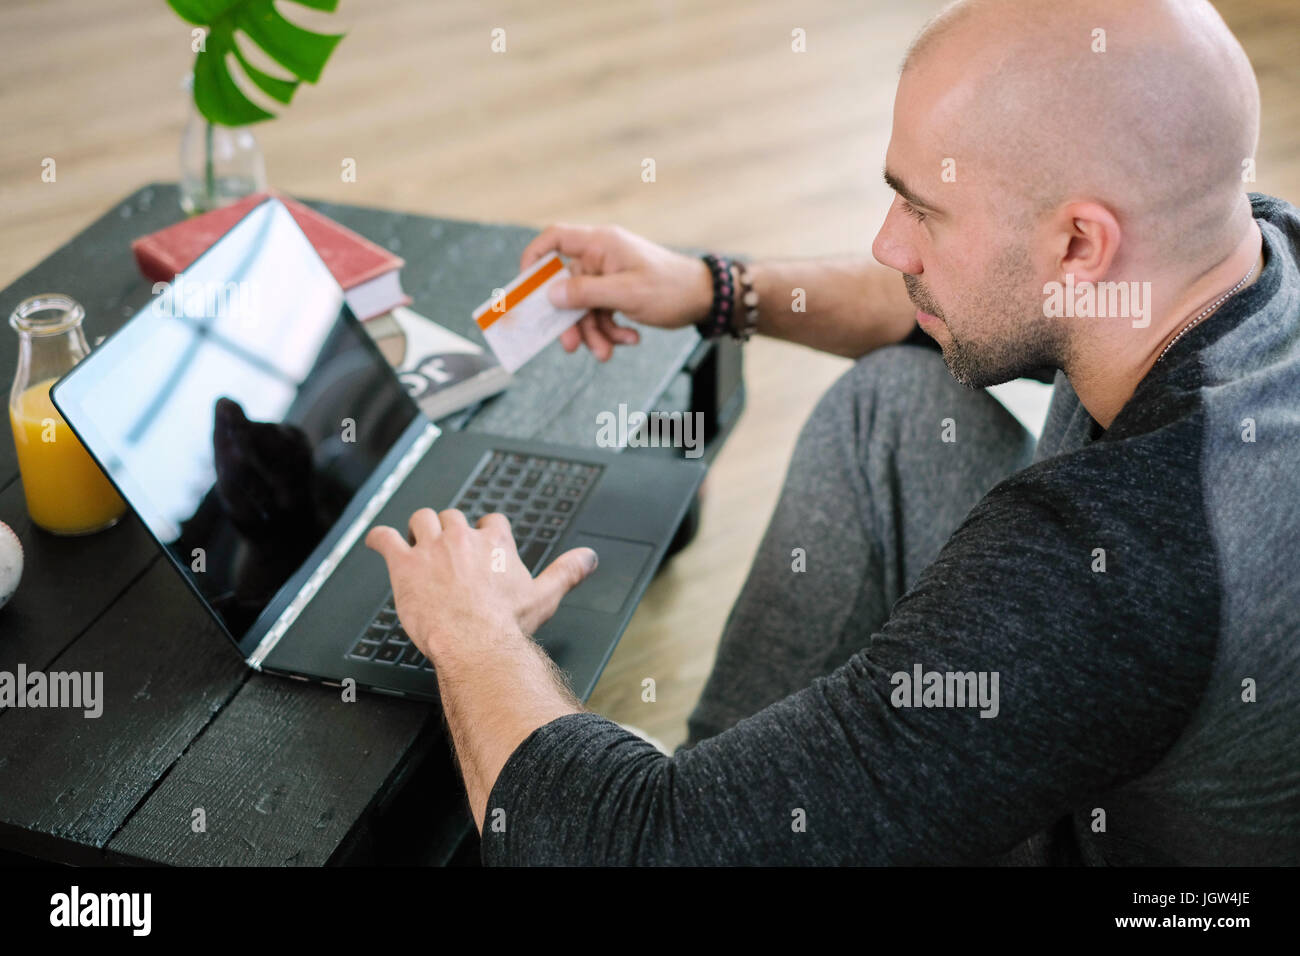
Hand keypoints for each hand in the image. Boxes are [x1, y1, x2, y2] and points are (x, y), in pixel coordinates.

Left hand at [364, 508, 597, 662]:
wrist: (474, 642)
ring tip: (416, 540)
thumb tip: (589, 558)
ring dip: (419, 528)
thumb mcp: (545, 596)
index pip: (491, 521)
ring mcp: (431, 548)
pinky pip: (385, 538)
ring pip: (421, 519)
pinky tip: (377, 541)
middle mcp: (462, 537)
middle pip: (452, 517)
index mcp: (494, 542)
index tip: (483, 543)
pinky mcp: (404, 564)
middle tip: (447, 551)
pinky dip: (379, 538)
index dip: (485, 531)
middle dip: (449, 530)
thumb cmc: (506, 623)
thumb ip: (567, 571)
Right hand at [519, 224, 713, 360]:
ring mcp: (610, 275)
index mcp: (600, 244)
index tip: (526, 287)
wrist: (704, 299)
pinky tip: (629, 339)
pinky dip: (611, 330)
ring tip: (608, 352)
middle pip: (567, 286)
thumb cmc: (670, 288)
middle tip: (571, 346)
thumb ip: (585, 293)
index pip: (555, 239)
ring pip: (585, 306)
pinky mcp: (619, 292)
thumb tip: (551, 295)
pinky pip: (602, 313)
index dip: (535, 258)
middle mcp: (601, 257)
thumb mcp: (626, 294)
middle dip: (570, 319)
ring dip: (594, 332)